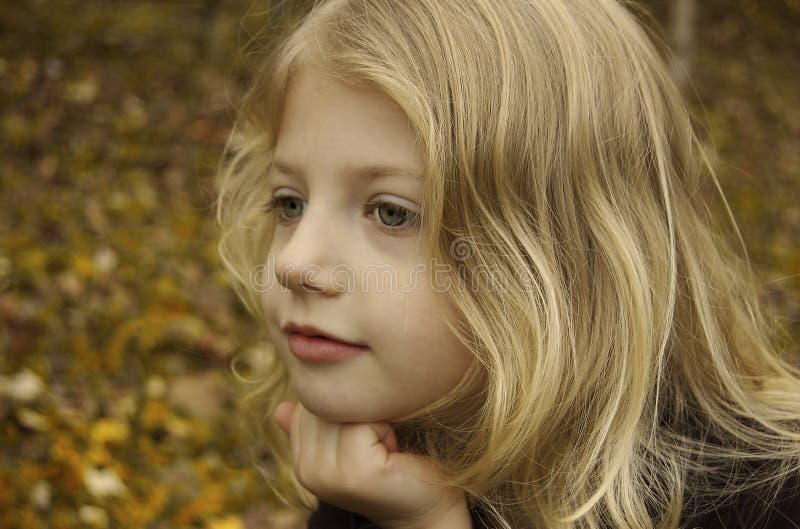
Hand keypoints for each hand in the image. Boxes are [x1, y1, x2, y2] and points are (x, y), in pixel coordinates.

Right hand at [273, 401, 472, 528]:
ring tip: (384, 447)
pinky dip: (384, 428)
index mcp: (300, 461)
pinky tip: (392, 452)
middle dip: (358, 410)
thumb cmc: (392, 467)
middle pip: (324, 404)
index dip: (342, 405)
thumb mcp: (349, 441)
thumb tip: (280, 407)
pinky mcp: (353, 473)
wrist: (423, 507)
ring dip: (373, 418)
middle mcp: (306, 470)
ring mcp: (326, 474)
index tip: (364, 432)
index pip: (308, 403)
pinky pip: (362, 424)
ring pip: (342, 411)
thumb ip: (317, 425)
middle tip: (378, 441)